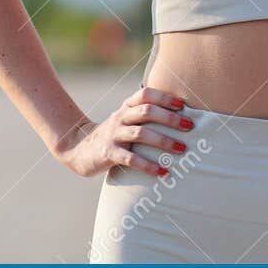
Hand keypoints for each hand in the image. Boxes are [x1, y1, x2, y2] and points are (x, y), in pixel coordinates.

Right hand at [52, 86, 194, 178]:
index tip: (183, 104)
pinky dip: (148, 166)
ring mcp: (114, 135)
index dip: (164, 97)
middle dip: (170, 118)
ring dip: (163, 141)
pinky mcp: (108, 153)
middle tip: (189, 126)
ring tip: (182, 149)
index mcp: (126, 107)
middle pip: (146, 111)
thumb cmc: (113, 134)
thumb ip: (144, 115)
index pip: (145, 94)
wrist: (78, 149)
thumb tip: (179, 116)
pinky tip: (162, 172)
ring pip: (141, 134)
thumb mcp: (125, 119)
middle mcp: (120, 118)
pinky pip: (131, 159)